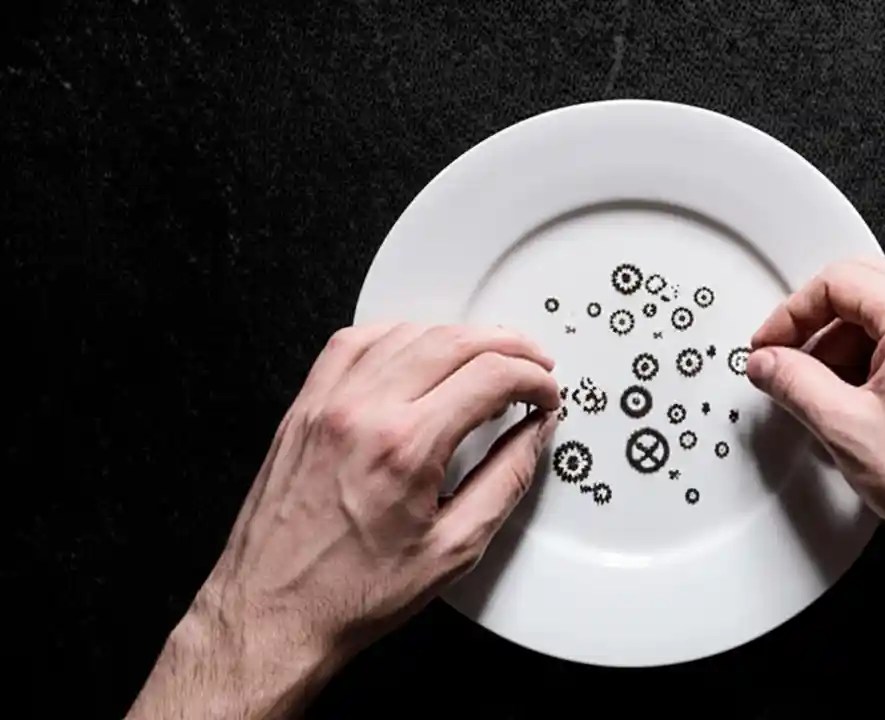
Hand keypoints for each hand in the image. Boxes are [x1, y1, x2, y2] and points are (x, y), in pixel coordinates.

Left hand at [129, 323, 559, 717]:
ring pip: (405, 331)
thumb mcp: (454, 549)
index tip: (546, 393)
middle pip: (452, 341)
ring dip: (457, 334)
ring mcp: (326, 404)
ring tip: (486, 354)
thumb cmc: (351, 594)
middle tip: (533, 363)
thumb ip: (506, 481)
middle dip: (507, 345)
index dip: (533, 378)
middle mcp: (362, 412)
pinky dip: (396, 333)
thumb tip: (533, 435)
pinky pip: (351, 343)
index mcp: (405, 448)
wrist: (273, 613)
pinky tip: (417, 346)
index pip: (489, 376)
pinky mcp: (302, 409)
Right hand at [748, 257, 884, 554]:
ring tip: (816, 391)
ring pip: (882, 317)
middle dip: (814, 324)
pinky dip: (868, 362)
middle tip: (784, 357)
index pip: (838, 281)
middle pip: (862, 288)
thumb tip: (768, 364)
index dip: (791, 312)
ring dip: (840, 346)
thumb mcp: (844, 425)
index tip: (769, 344)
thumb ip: (793, 383)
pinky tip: (850, 404)